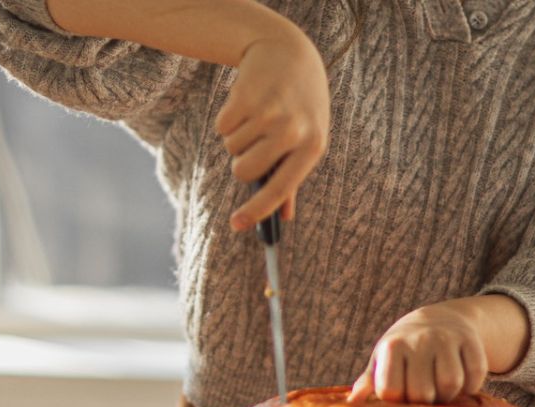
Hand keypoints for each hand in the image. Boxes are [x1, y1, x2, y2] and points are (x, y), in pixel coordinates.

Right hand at [216, 25, 329, 230]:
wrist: (289, 53)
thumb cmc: (300, 107)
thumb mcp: (306, 139)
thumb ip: (292, 179)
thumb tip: (283, 218)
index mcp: (313, 147)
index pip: (280, 190)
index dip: (257, 211)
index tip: (236, 225)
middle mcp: (293, 131)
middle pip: (244, 172)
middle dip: (242, 165)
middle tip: (254, 146)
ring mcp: (269, 113)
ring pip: (232, 148)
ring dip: (237, 137)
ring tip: (257, 116)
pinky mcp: (246, 96)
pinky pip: (222, 127)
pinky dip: (228, 119)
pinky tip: (247, 103)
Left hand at [348, 295, 529, 404]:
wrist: (438, 319)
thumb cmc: (404, 350)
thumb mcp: (382, 361)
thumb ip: (368, 384)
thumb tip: (351, 405)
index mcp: (392, 347)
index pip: (392, 392)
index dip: (398, 402)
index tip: (402, 397)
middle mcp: (419, 340)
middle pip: (422, 393)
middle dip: (424, 403)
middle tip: (425, 397)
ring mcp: (446, 338)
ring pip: (451, 384)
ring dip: (448, 396)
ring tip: (441, 391)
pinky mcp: (470, 340)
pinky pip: (475, 376)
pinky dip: (470, 387)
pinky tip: (461, 382)